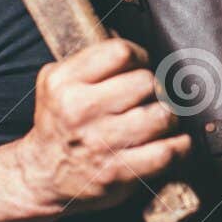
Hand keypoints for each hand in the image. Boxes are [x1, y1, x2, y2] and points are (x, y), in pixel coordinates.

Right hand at [15, 37, 191, 214]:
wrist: (41, 176)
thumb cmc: (59, 123)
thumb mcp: (58, 83)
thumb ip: (92, 60)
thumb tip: (133, 45)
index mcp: (65, 82)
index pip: (121, 52)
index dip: (139, 57)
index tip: (139, 68)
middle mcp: (80, 110)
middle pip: (147, 82)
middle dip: (154, 90)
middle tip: (148, 99)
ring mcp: (100, 143)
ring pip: (162, 115)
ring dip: (169, 117)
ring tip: (159, 121)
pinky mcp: (117, 172)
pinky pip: (167, 152)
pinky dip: (180, 146)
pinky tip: (174, 143)